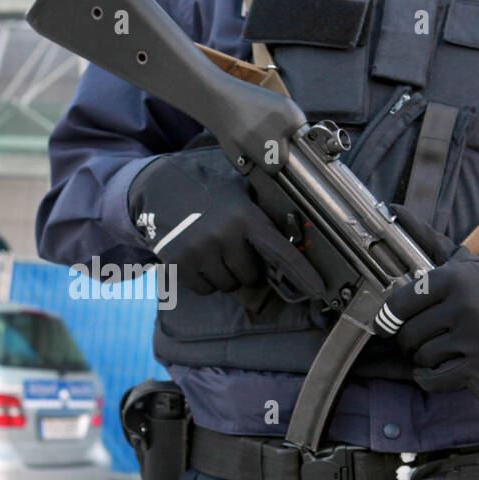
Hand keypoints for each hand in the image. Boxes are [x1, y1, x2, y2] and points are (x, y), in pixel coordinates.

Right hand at [127, 145, 323, 297]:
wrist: (159, 189)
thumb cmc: (207, 194)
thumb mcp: (238, 195)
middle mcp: (224, 236)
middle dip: (245, 267)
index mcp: (245, 218)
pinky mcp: (180, 264)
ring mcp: (200, 252)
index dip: (302, 274)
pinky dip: (204, 280)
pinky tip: (197, 257)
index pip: (281, 253)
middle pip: (250, 276)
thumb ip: (261, 218)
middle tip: (232, 248)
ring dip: (224, 274)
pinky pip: (205, 289)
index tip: (319, 290)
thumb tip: (292, 243)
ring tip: (212, 250)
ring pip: (227, 284)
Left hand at [377, 206, 478, 392]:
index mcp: (451, 277)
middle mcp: (462, 303)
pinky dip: (429, 379)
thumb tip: (392, 210)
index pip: (401, 303)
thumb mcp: (459, 258)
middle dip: (408, 339)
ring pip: (424, 356)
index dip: (388, 318)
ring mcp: (476, 333)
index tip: (385, 325)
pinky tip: (428, 373)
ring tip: (434, 349)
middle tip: (416, 338)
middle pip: (410, 334)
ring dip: (423, 357)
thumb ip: (423, 238)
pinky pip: (442, 378)